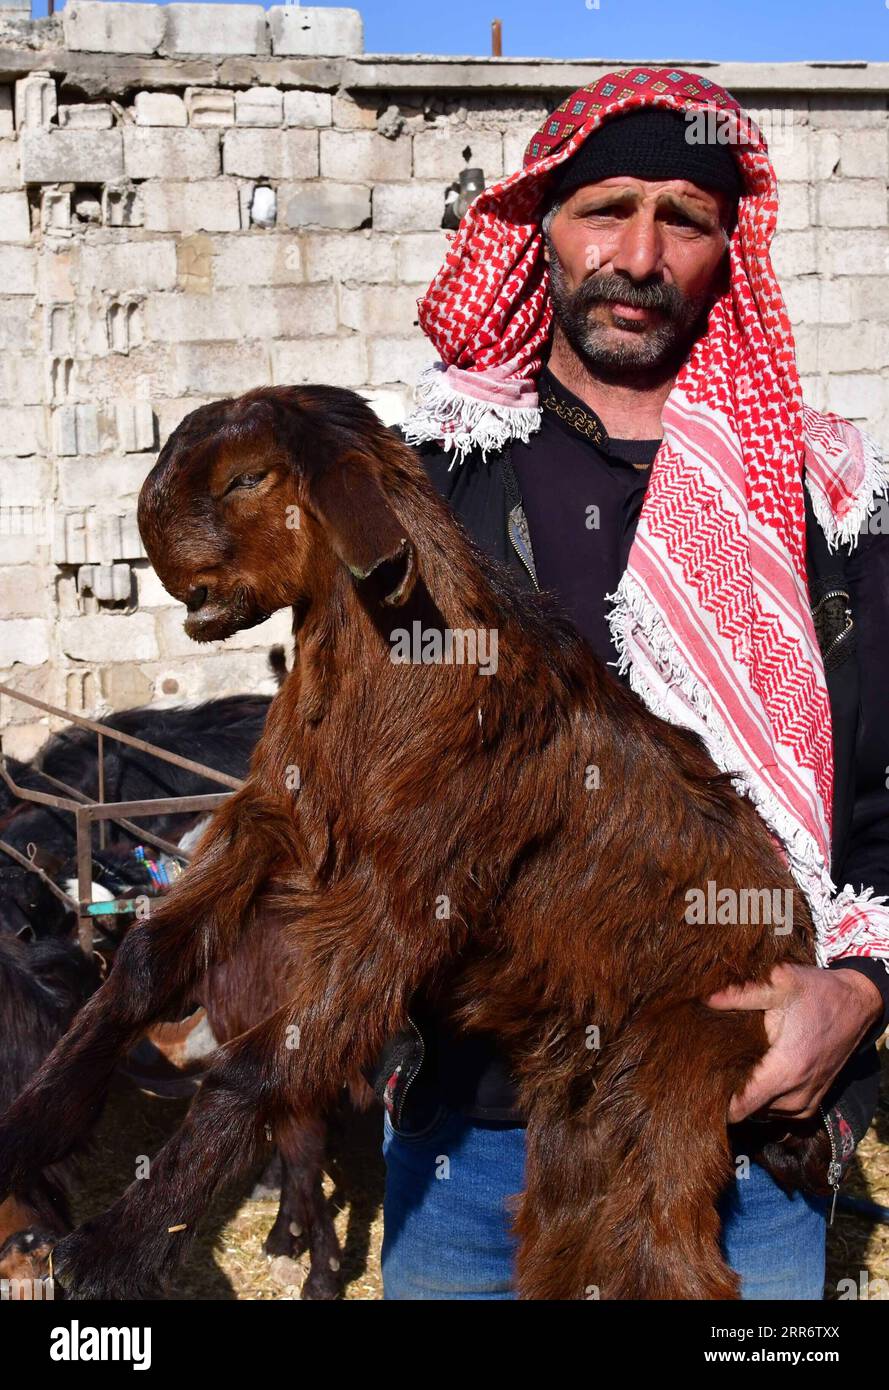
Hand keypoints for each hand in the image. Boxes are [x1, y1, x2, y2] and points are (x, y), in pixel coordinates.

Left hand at [707, 963, 881, 1122]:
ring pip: (767, 1114)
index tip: (701, 1083)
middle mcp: (797, 1093)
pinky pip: (784, 1113)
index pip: (741, 1109)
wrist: (857, 1003)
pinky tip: (758, 1078)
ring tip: (735, 1072)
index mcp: (785, 1070)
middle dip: (731, 1096)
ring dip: (752, 1099)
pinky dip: (770, 1102)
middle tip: (713, 1071)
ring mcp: (808, 1100)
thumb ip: (740, 994)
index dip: (718, 1101)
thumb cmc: (817, 993)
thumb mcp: (779, 984)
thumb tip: (703, 999)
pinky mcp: (815, 1100)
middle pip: (750, 1112)